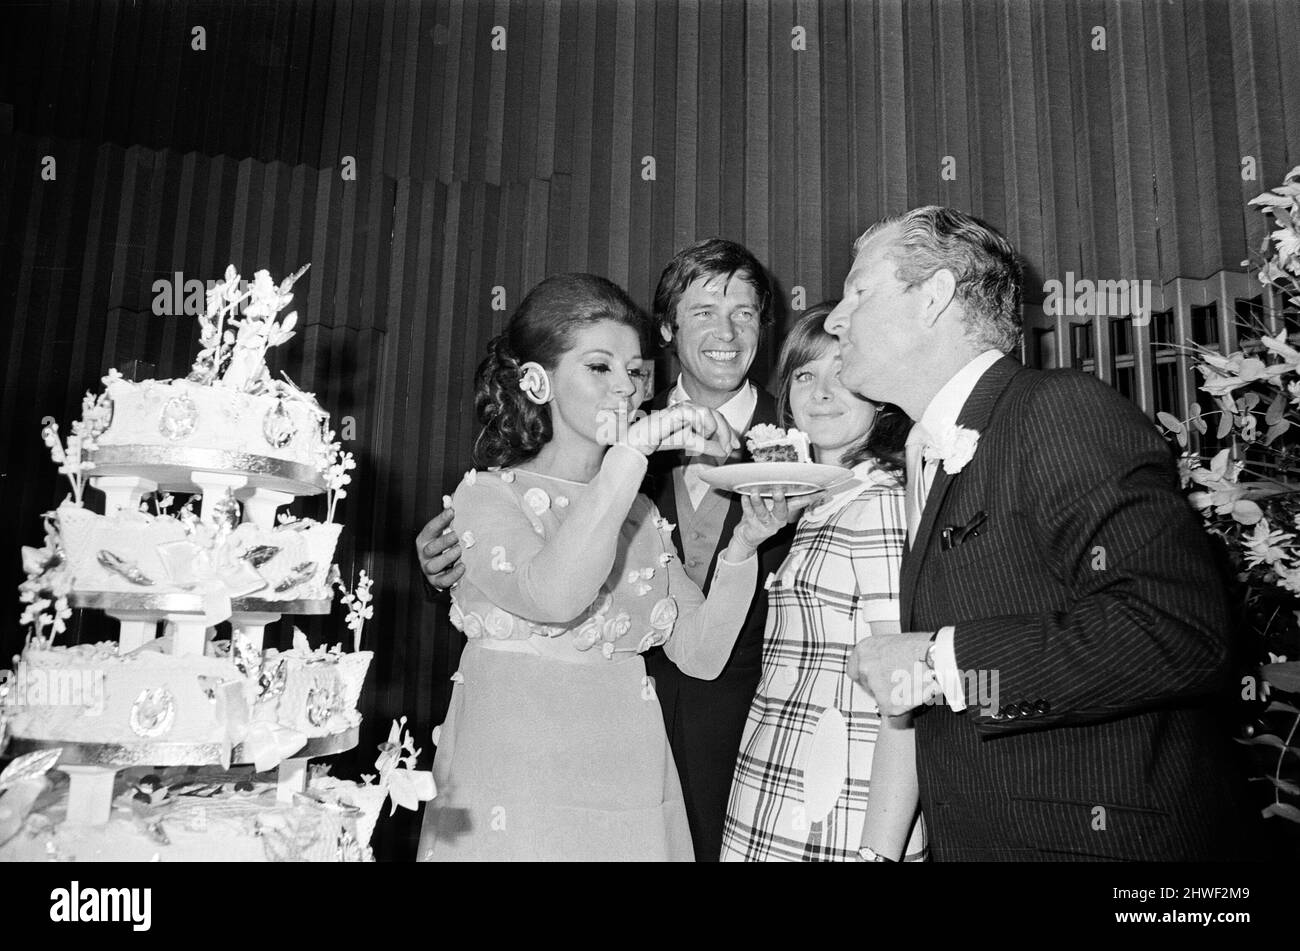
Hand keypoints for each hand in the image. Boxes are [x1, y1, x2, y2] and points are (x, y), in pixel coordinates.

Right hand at [415, 505, 464, 589]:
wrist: (440, 570)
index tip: (452, 512)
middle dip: (444, 541)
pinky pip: (443, 581)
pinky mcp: (436, 581)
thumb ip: (447, 515)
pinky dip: (453, 575)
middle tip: (458, 536)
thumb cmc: (445, 545)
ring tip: (460, 551)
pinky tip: (463, 567)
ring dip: (447, 557)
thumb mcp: (444, 530)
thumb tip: (451, 497)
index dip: (441, 520)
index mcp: (425, 539)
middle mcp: (424, 554)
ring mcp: (429, 568)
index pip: (431, 528)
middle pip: (431, 548)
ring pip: (434, 565)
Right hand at [623, 402, 738, 457]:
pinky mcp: (676, 411)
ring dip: (714, 430)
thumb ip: (706, 445)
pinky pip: (696, 415)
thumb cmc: (659, 438)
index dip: (728, 431)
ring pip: (708, 413)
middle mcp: (689, 407)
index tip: (733, 445)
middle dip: (725, 432)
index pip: (716, 417)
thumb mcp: (688, 444)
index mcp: (693, 412)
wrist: (640, 441)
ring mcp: (682, 407)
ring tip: (710, 442)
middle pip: (716, 414)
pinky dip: (702, 426)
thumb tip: (723, 450)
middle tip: (728, 447)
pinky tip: (700, 436)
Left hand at [729, 489, 821, 556]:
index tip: (821, 491)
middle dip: (780, 501)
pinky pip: (749, 514)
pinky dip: (746, 505)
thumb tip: (789, 475)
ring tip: (754, 492)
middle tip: (778, 491)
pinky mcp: (754, 526)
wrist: (749, 535)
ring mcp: (766, 524)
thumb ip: (783, 494)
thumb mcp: (775, 506)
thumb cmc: (763, 515)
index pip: (799, 503)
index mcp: (786, 512)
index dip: (810, 498)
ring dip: (758, 502)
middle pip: (781, 510)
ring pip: (762, 513)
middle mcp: (778, 519)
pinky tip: (744, 496)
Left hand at [847, 630, 938, 716]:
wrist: (938, 658)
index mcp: (864, 649)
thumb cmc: (922, 647)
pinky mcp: (886, 703)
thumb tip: (880, 666)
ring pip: (880, 698)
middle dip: (880, 687)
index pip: (854, 670)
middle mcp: (864, 667)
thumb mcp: (893, 643)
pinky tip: (913, 694)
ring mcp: (874, 686)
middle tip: (898, 684)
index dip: (867, 676)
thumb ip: (880, 656)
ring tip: (911, 685)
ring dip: (892, 696)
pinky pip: (890, 710)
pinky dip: (901, 707)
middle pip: (867, 685)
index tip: (876, 678)